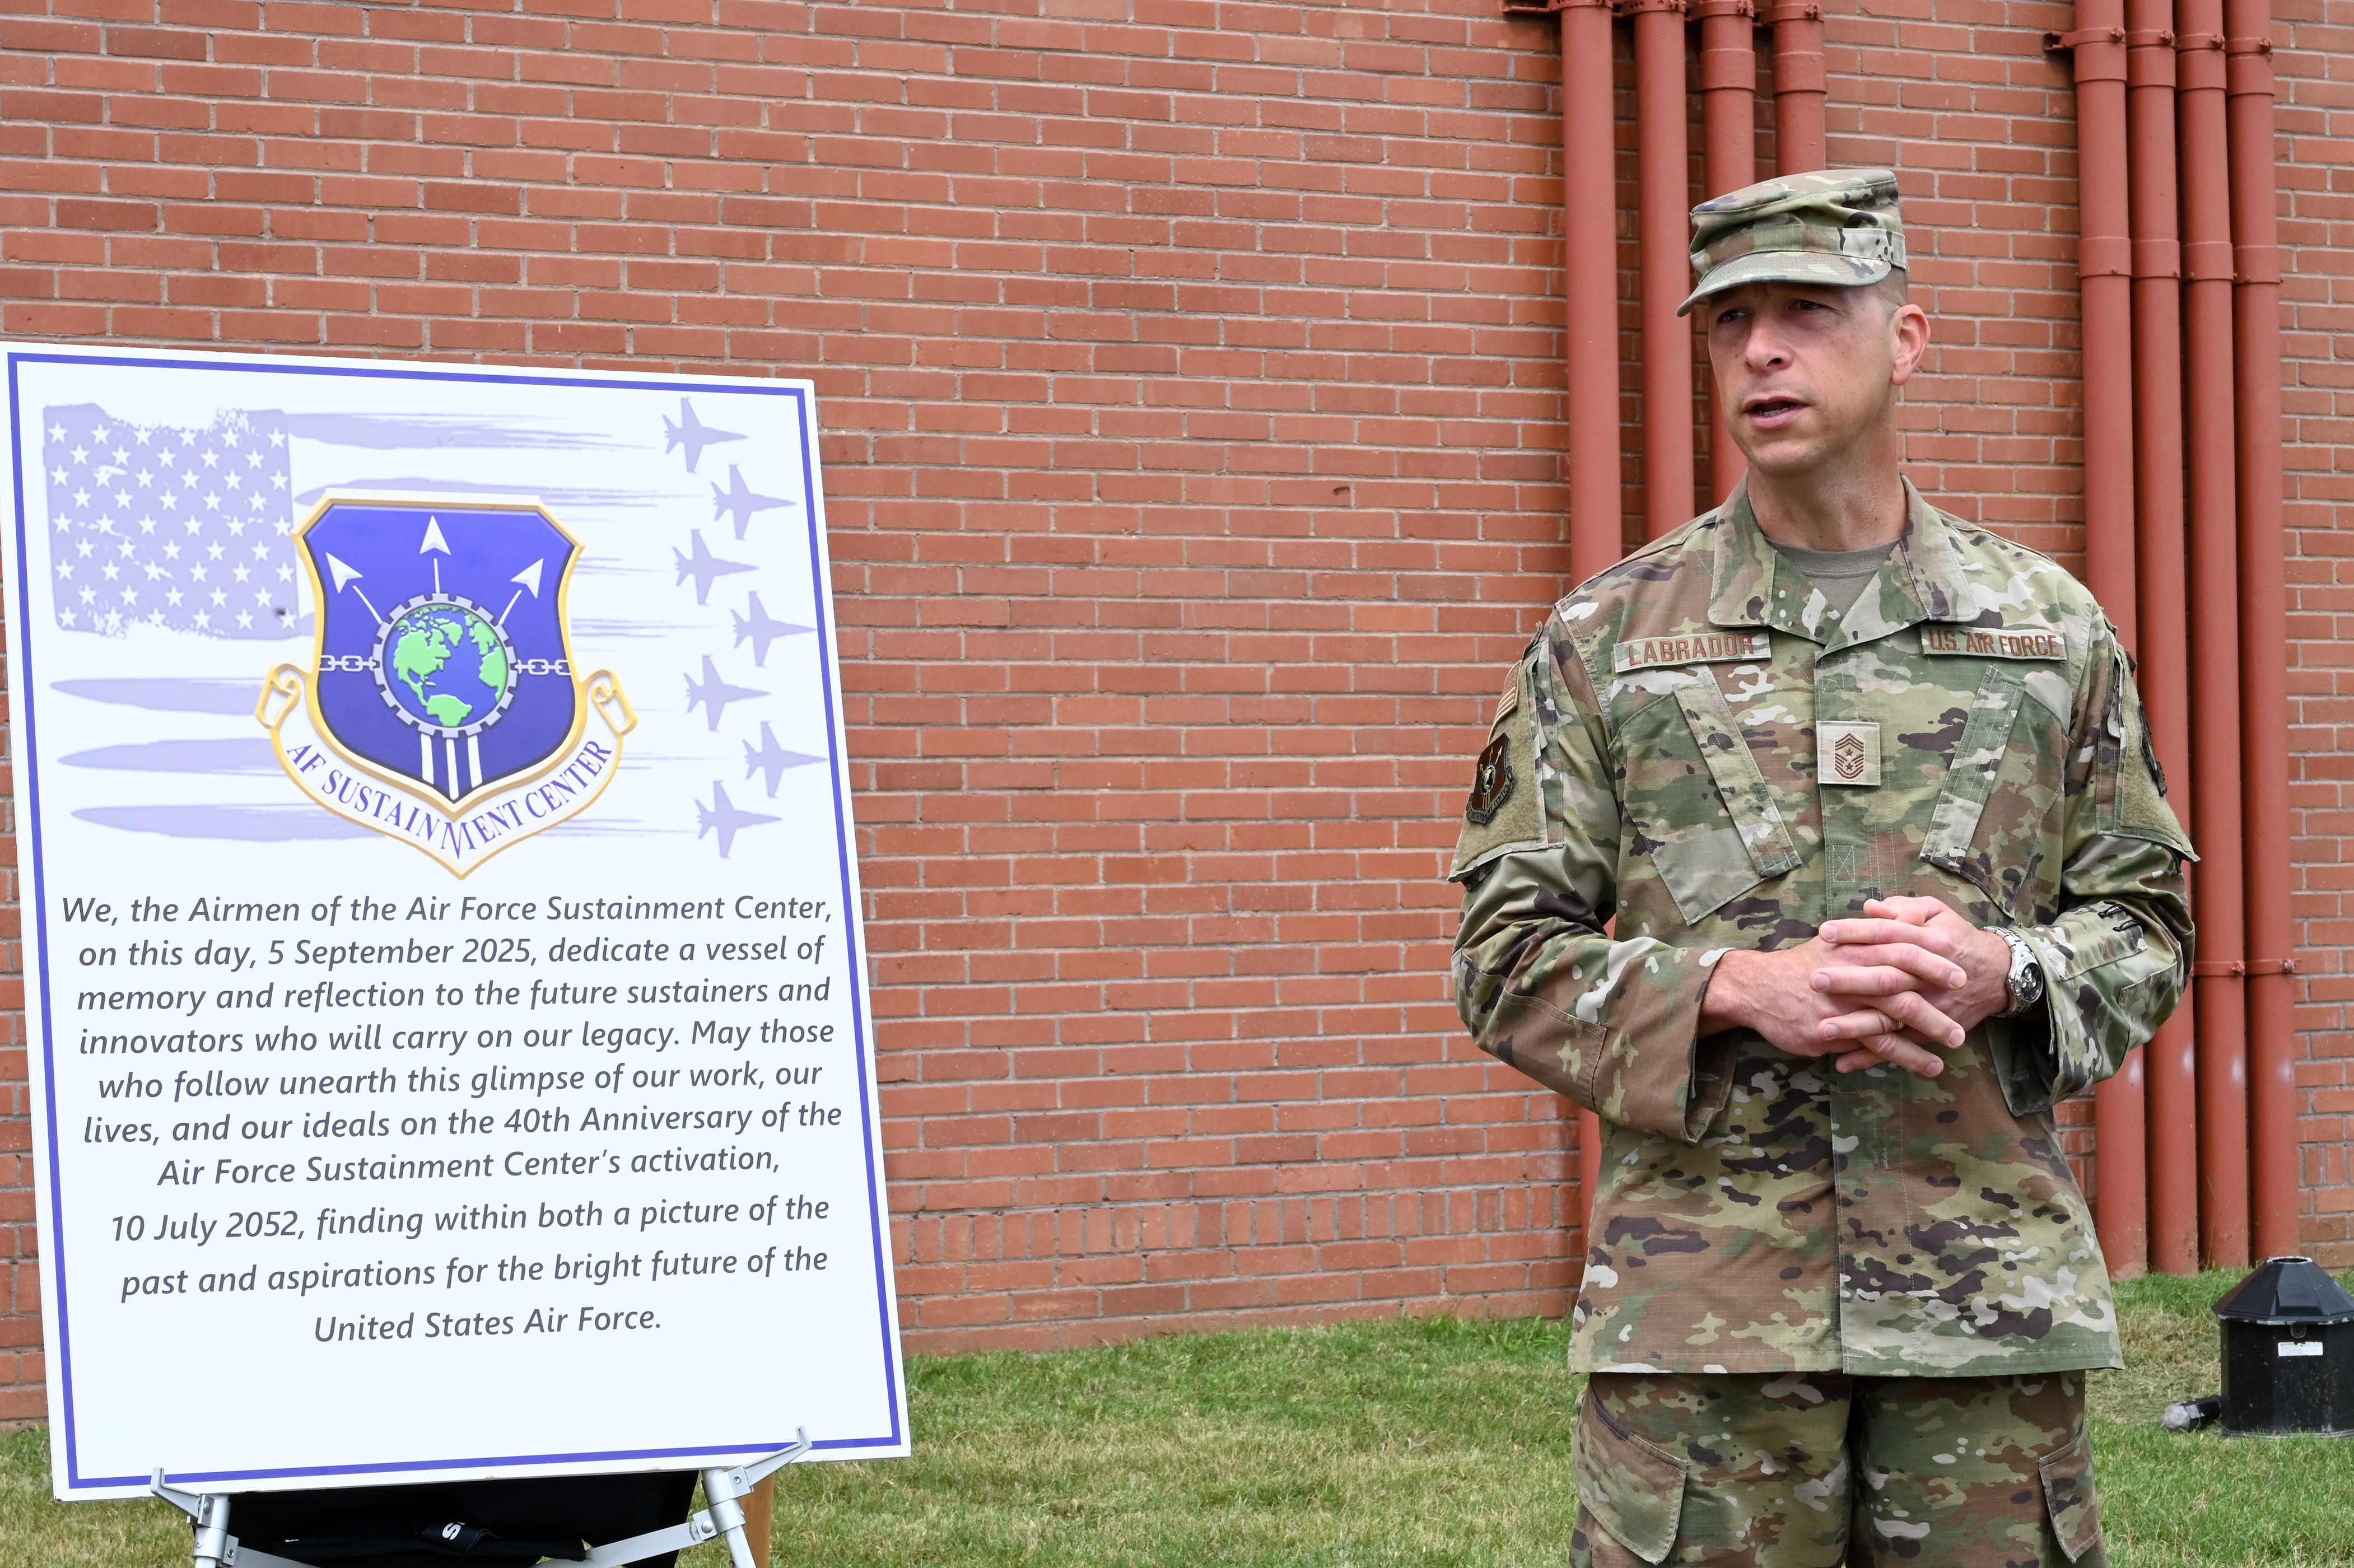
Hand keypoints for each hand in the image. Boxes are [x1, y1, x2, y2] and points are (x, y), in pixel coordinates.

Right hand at [1700, 928, 1970, 1077]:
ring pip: (1897, 1012)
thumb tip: (1889, 918)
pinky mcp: (1836, 1029)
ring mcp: (1845, 1001)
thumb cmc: (1797, 966)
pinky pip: (1878, 1043)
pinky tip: (1929, 1064)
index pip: (1902, 945)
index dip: (1933, 955)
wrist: (1756, 988)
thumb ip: (1863, 934)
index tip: (1960, 965)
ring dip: (1931, 1026)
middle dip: (1940, 987)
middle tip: (1967, 996)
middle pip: (1906, 976)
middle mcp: (1852, 970)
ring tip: (1957, 1039)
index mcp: (1853, 946)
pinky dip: (1906, 1055)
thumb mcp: (1830, 942)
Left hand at [1815, 896, 2013, 1070]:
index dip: (1856, 932)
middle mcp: (1928, 975)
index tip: (1824, 932)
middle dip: (1849, 980)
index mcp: (1929, 940)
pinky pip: (1900, 1046)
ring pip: (1891, 1016)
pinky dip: (1872, 1056)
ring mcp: (1931, 1006)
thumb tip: (1870, 907)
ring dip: (1856, 1024)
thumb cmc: (1958, 938)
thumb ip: (1904, 908)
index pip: (1887, 933)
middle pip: (1886, 976)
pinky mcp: (1931, 1031)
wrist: (1998, 974)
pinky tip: (1843, 1062)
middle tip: (1815, 979)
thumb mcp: (1938, 913)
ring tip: (1822, 1028)